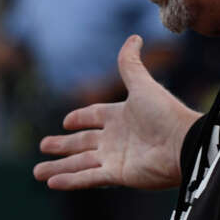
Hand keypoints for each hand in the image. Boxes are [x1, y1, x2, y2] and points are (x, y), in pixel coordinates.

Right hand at [33, 35, 200, 190]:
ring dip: (58, 168)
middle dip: (61, 146)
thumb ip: (130, 63)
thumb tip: (134, 36)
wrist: (182, 143)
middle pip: (81, 143)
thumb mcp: (142, 84)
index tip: (65, 122)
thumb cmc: (165, 113)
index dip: (80, 119)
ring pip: (79, 163)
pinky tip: (52, 182)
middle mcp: (115, 139)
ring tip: (37, 173)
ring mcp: (115, 158)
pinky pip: (88, 178)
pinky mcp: (117, 175)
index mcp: (120, 116)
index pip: (94, 117)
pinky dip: (70, 181)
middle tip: (43, 146)